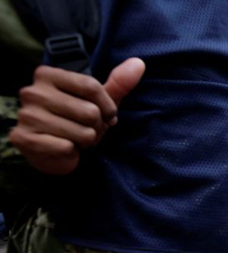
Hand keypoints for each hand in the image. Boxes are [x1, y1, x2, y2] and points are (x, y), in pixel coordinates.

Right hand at [9, 58, 145, 174]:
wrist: (51, 151)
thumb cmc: (76, 121)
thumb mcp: (98, 100)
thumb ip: (118, 83)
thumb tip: (139, 63)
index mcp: (47, 75)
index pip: (91, 86)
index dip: (108, 106)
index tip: (108, 115)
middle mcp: (33, 92)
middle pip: (89, 112)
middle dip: (97, 127)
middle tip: (87, 129)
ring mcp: (27, 115)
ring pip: (82, 132)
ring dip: (86, 141)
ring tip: (75, 138)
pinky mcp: (25, 138)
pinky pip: (66, 147)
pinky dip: (71, 151)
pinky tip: (64, 147)